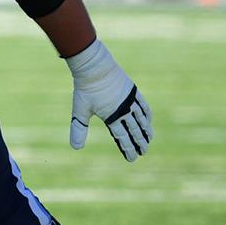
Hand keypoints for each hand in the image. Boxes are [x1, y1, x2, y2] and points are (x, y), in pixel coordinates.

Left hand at [65, 38, 150, 160]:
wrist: (94, 66)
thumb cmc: (86, 88)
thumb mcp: (80, 110)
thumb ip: (79, 128)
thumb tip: (75, 148)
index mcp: (112, 116)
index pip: (122, 137)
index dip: (128, 149)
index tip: (133, 158)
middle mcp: (123, 109)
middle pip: (134, 130)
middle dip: (139, 142)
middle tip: (144, 152)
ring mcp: (129, 100)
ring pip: (141, 119)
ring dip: (145, 129)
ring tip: (150, 138)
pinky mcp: (132, 90)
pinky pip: (143, 105)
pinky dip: (146, 114)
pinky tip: (148, 120)